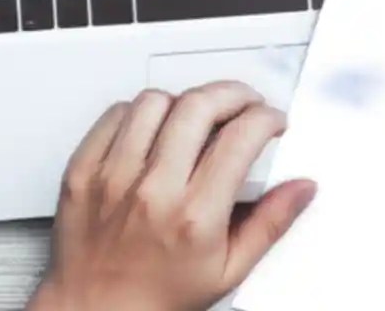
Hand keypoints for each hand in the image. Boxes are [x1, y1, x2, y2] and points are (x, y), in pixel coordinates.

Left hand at [27, 82, 317, 310]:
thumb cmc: (158, 296)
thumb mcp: (230, 269)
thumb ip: (270, 223)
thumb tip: (301, 188)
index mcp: (195, 217)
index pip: (241, 138)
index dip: (265, 117)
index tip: (271, 121)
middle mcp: (152, 191)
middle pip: (199, 106)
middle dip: (233, 94)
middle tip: (243, 104)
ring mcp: (112, 177)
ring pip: (154, 102)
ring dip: (185, 100)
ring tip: (196, 117)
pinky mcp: (83, 170)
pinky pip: (114, 115)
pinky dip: (139, 112)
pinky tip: (154, 128)